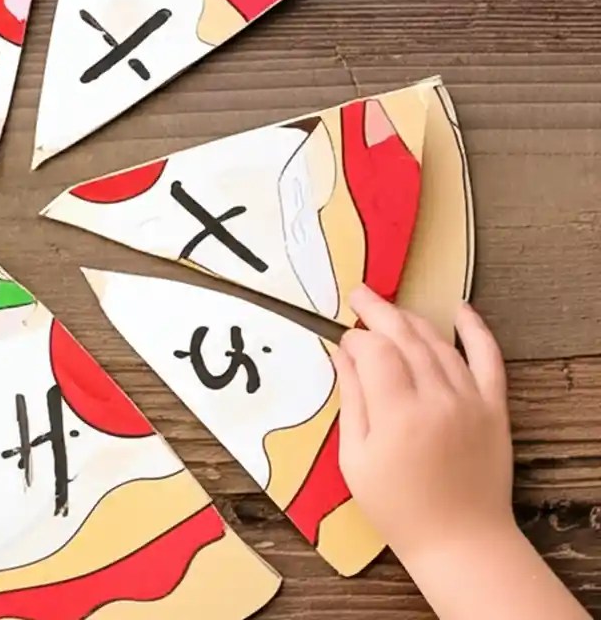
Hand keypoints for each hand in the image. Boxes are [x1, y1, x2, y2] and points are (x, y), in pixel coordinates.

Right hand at [335, 287, 513, 562]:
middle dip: (378, 312)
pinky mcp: (493, 408)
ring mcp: (470, 401)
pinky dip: (476, 331)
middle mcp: (437, 399)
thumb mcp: (355, 459)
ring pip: (439, 344)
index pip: (374, 352)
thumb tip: (343, 355)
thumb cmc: (396, 506)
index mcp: (398, 414)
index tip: (340, 339)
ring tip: (390, 309)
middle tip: (358, 294)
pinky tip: (460, 310)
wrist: (460, 539)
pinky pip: (488, 359)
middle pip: (406, 338)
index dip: (355, 338)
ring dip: (413, 320)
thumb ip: (352, 402)